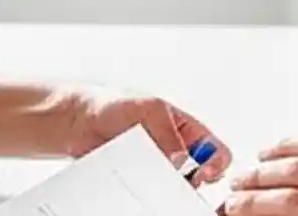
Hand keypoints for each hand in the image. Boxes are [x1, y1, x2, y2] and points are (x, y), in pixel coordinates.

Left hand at [62, 87, 232, 185]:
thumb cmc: (114, 105)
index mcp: (187, 130)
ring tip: (150, 172)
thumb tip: (182, 160)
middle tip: (178, 179)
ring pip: (176, 187)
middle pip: (201, 176)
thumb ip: (169, 134)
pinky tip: (137, 179)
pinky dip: (149, 190)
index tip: (202, 171)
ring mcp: (159, 168)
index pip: (217, 153)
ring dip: (167, 184)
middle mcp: (176, 151)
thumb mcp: (149, 109)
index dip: (216, 164)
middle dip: (192, 180)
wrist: (80, 121)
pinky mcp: (142, 181)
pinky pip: (153, 193)